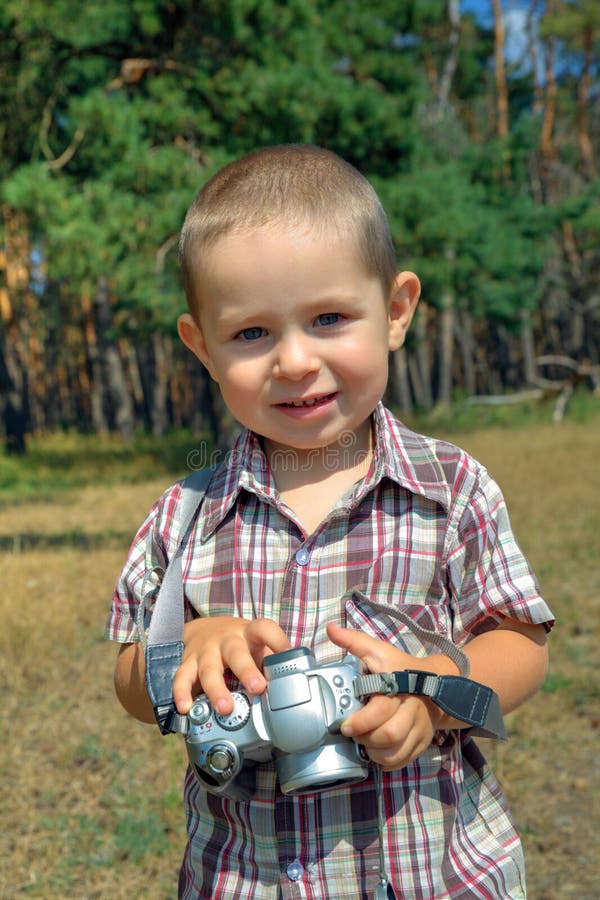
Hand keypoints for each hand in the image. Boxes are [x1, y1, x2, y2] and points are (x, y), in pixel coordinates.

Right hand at [173, 616, 290, 715]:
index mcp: (249, 633)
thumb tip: (297, 684)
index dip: (277, 640)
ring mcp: (205, 651)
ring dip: (216, 688)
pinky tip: (185, 707)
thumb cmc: (238, 643)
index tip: (288, 655)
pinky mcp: (187, 662)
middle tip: (258, 688)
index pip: (264, 628)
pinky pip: (182, 677)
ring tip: (225, 707)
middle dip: (246, 670)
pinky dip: (182, 693)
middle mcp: (227, 640)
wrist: (201, 630)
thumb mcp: (257, 645)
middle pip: (236, 652)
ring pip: (208, 668)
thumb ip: (273, 661)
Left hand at [327, 622, 447, 770]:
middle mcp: (412, 710)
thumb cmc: (400, 667)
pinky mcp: (422, 742)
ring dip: (374, 752)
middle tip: (353, 734)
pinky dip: (386, 761)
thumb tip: (330, 630)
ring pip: (396, 752)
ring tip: (363, 743)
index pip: (381, 711)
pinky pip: (402, 761)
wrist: (436, 682)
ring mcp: (419, 728)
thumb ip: (354, 641)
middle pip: (390, 735)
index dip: (361, 722)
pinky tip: (376, 751)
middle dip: (365, 739)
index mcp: (399, 687)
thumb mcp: (378, 650)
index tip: (345, 726)